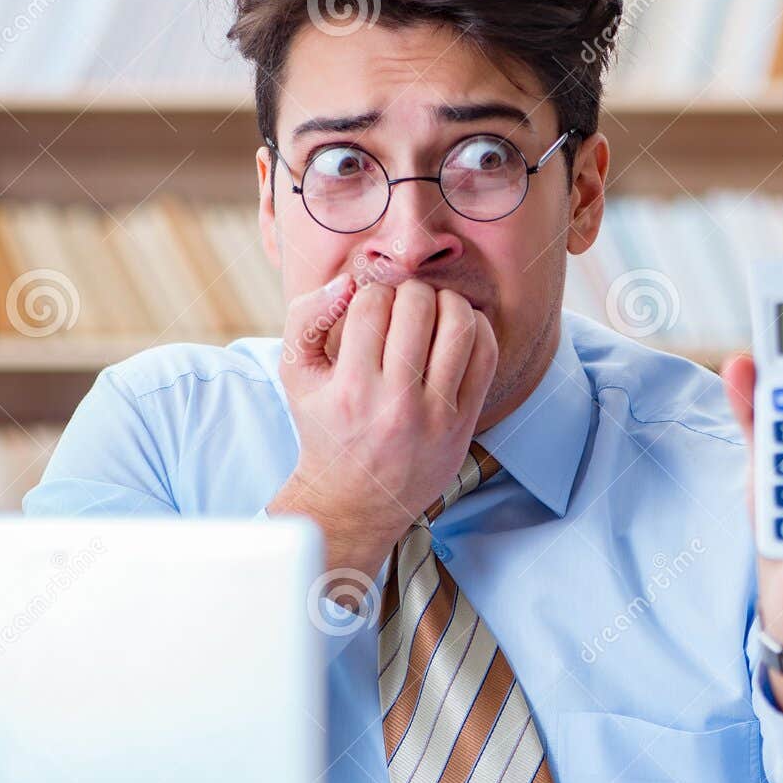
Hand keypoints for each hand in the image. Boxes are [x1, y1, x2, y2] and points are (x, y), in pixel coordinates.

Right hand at [268, 274, 498, 590]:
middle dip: (409, 292)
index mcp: (351, 389)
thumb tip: (348, 282)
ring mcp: (437, 415)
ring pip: (459, 324)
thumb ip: (307, 318)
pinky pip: (486, 354)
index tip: (369, 308)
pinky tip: (455, 331)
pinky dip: (475, 328)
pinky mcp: (464, 422)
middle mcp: (396, 403)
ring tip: (431, 312)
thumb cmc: (325, 428)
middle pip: (418, 306)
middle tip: (401, 306)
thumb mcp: (296, 375)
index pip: (372, 304)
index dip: (371, 292)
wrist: (357, 501)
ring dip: (446, 303)